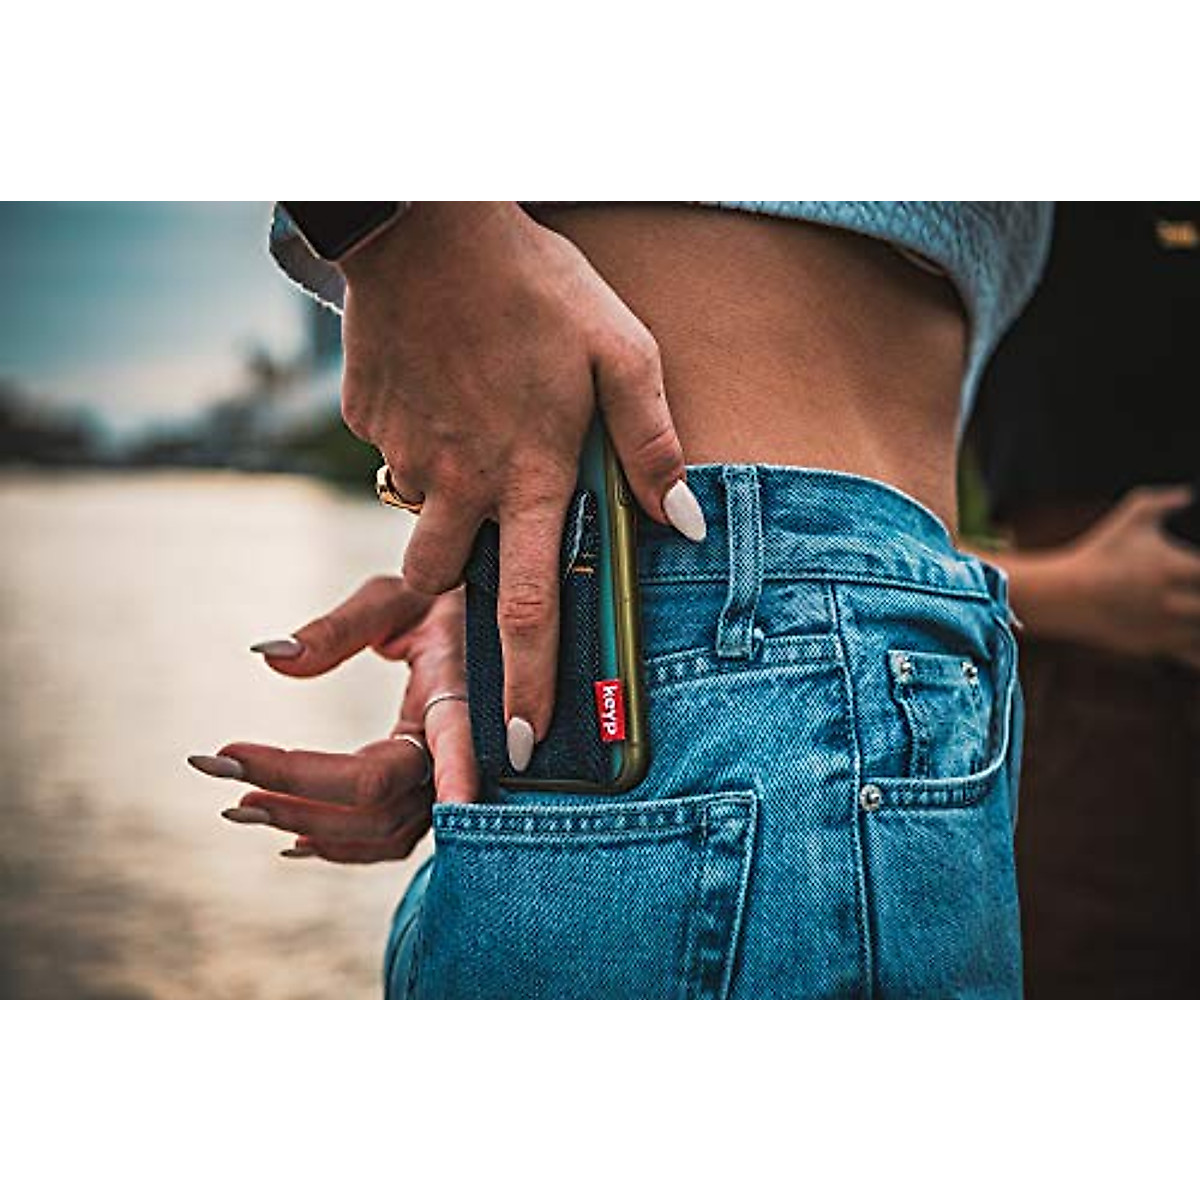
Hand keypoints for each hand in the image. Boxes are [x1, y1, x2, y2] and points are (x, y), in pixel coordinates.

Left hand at [188, 577, 477, 862]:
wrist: (494, 624)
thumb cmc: (447, 601)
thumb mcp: (394, 597)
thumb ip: (337, 629)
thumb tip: (273, 658)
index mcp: (458, 697)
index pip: (423, 753)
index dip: (342, 781)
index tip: (274, 790)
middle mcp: (463, 752)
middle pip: (378, 798)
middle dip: (296, 790)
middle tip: (225, 769)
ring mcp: (449, 782)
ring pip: (383, 831)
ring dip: (308, 824)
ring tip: (241, 804)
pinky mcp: (433, 796)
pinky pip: (392, 839)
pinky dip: (340, 845)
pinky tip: (293, 835)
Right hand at [338, 203, 703, 769]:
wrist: (430, 225)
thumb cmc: (541, 288)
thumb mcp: (622, 353)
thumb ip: (652, 446)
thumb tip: (685, 524)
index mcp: (530, 475)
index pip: (525, 606)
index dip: (525, 683)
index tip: (520, 744)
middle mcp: (461, 481)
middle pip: (440, 581)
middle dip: (453, 593)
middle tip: (480, 535)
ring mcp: (407, 453)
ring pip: (414, 518)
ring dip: (442, 508)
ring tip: (473, 441)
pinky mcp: (369, 422)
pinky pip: (393, 456)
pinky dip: (421, 443)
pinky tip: (446, 388)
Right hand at [1056, 486, 1199, 668]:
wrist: (1066, 594)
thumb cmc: (1101, 551)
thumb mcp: (1131, 518)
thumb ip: (1164, 501)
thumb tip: (1189, 493)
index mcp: (1172, 567)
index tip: (1197, 569)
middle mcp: (1172, 601)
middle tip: (1196, 589)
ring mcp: (1164, 627)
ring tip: (1191, 606)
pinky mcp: (1156, 647)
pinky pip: (1196, 657)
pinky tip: (1193, 631)